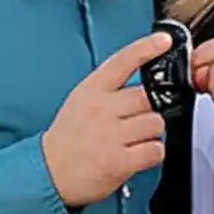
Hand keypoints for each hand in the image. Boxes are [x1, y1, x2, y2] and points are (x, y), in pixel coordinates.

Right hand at [42, 32, 171, 206]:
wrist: (48, 172)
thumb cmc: (68, 138)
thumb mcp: (81, 101)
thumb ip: (110, 89)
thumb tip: (142, 84)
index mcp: (92, 90)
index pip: (123, 61)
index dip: (147, 48)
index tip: (165, 40)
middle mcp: (101, 109)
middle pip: (148, 96)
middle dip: (150, 109)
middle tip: (137, 121)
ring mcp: (110, 135)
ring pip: (156, 123)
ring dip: (152, 133)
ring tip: (135, 141)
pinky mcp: (118, 161)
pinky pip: (155, 150)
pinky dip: (153, 153)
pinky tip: (138, 155)